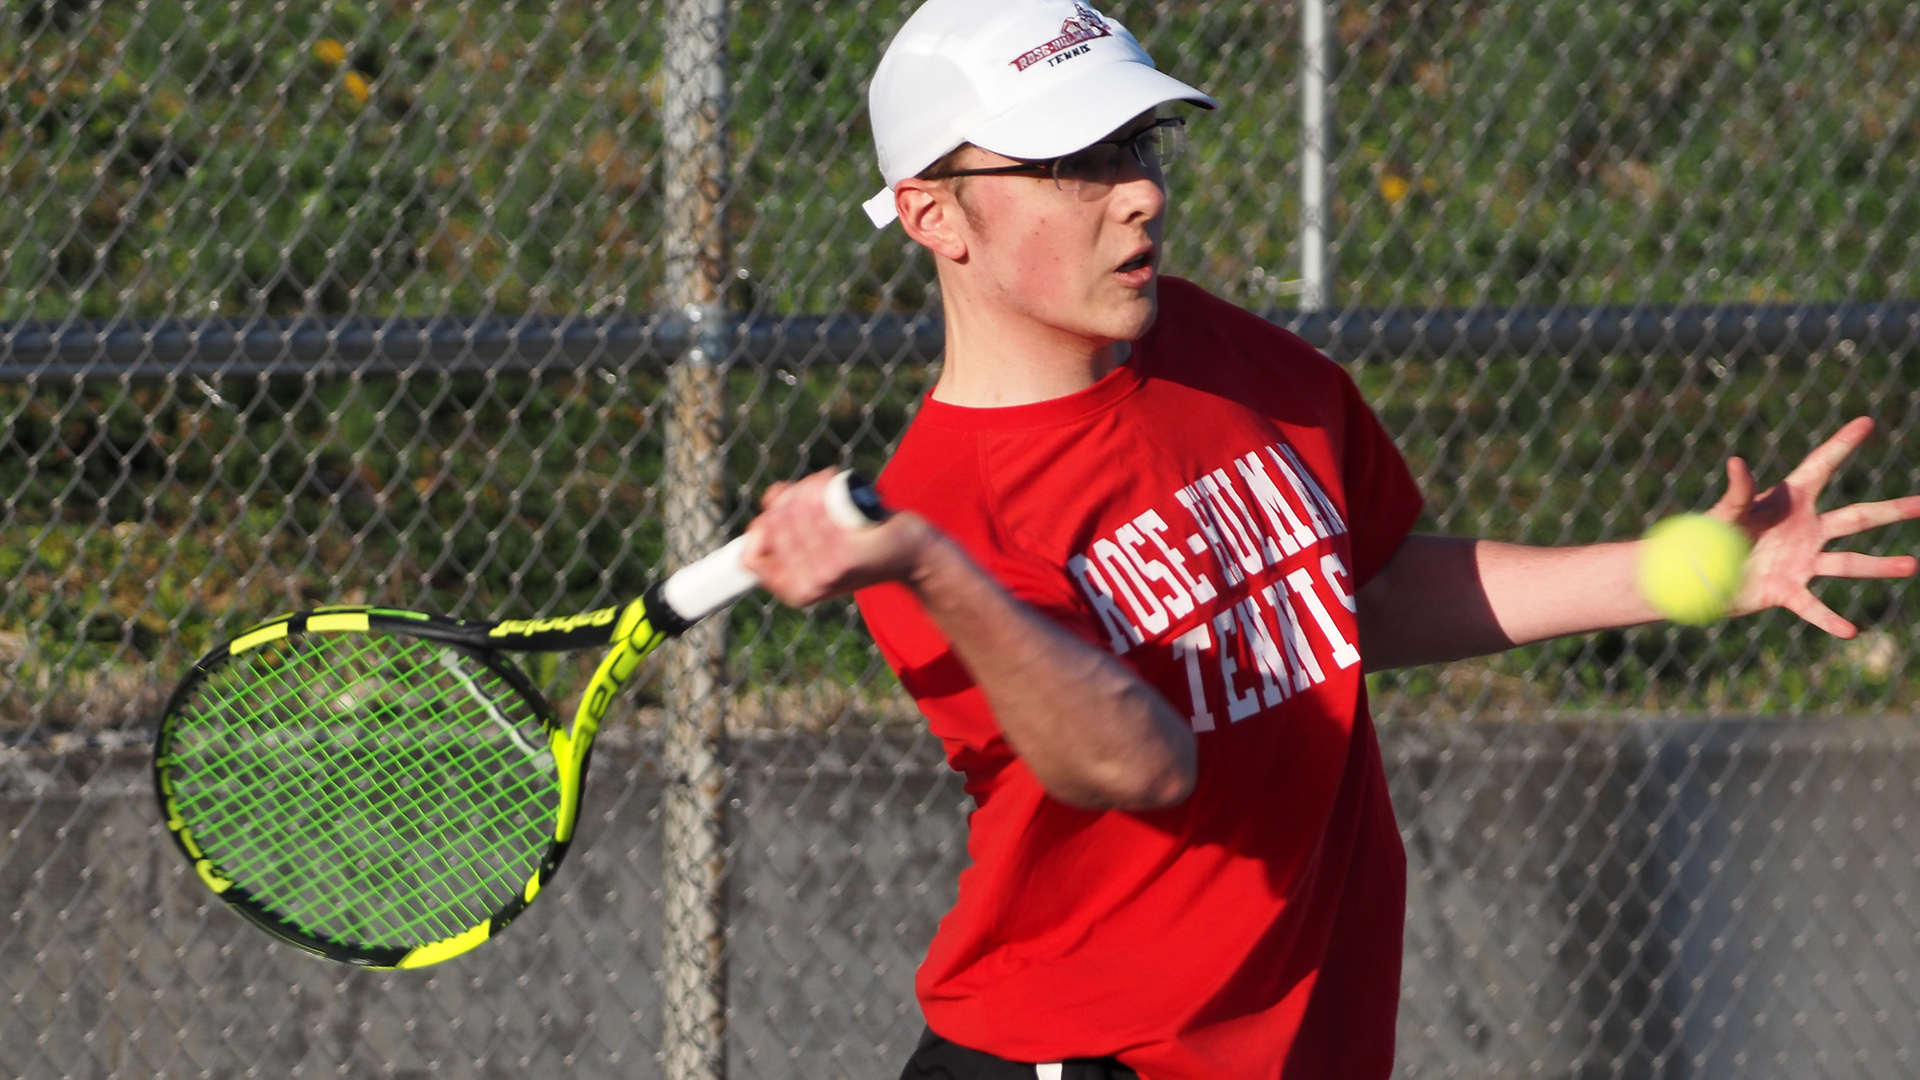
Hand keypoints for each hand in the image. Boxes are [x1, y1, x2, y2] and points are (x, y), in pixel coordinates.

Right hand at [740, 469, 930, 606]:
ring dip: (806, 488)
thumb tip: (771, 498)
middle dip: (786, 499)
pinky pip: (813, 509)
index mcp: (794, 590)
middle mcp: (805, 587)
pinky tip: (833, 482)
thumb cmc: (863, 541)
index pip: (750, 553)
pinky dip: (821, 485)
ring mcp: (823, 575)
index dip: (762, 524)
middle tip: (813, 490)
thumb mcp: (819, 538)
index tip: (783, 508)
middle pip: (769, 528)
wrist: (910, 552)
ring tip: (827, 484)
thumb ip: (789, 519)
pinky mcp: (843, 559)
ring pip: (790, 514)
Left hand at [1711, 416, 1919, 636]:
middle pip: (1858, 517)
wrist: (1696, 572)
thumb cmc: (1709, 533)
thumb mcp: (1726, 512)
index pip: (1821, 466)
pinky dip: (1829, 620)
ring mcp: (1801, 561)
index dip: (1842, 444)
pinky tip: (1850, 631)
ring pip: (1849, 563)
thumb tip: (1736, 462)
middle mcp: (1806, 529)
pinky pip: (1813, 607)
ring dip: (1880, 566)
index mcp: (1790, 500)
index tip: (1866, 422)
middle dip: (1892, 510)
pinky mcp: (1787, 590)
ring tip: (1913, 566)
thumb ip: (1737, 492)